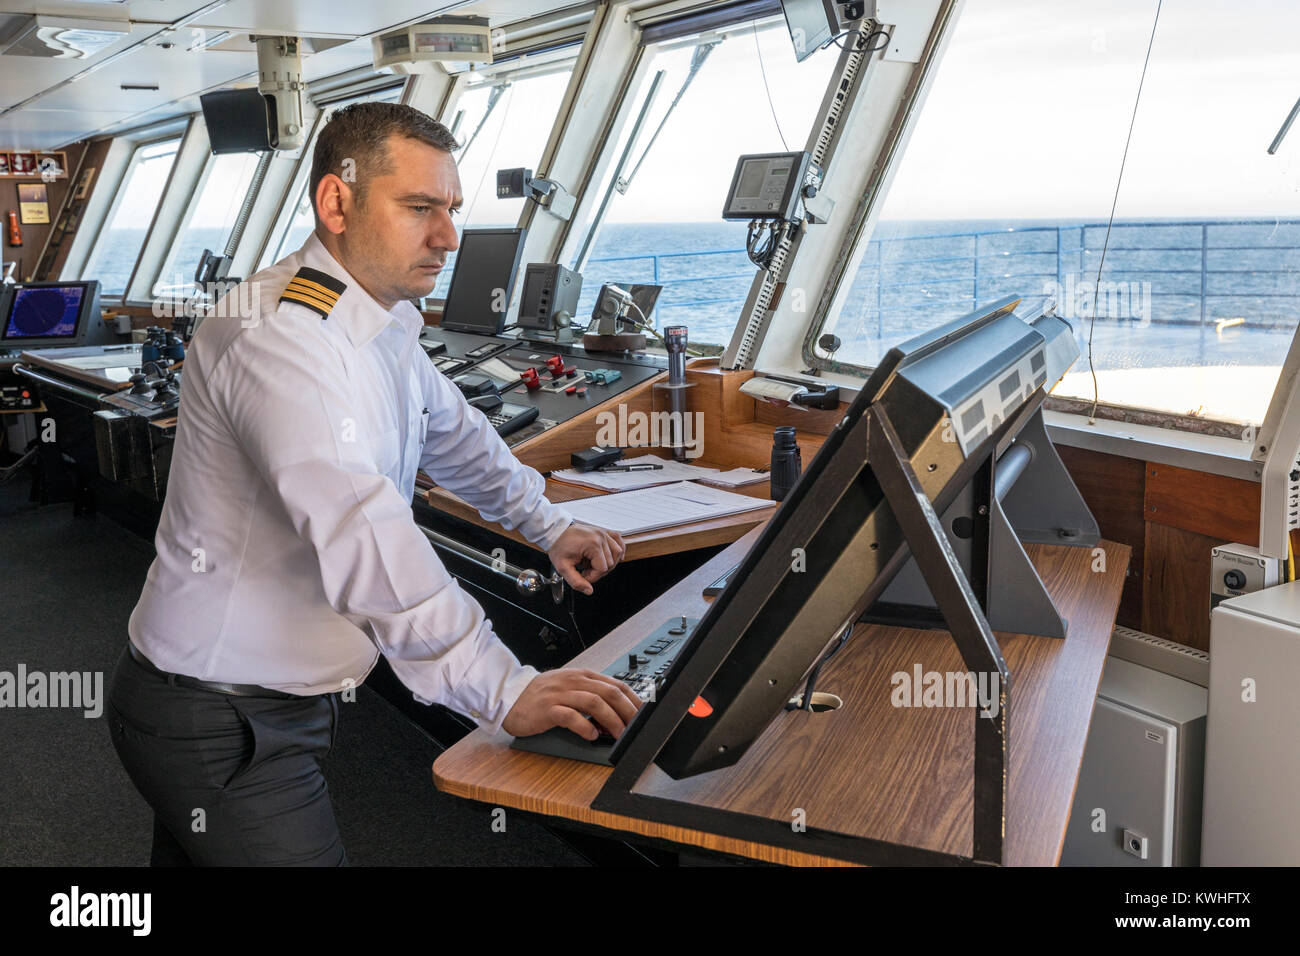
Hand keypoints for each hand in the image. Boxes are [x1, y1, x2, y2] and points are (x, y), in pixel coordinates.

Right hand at [503, 668, 642, 739]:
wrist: (510, 695)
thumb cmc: (542, 694)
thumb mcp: (570, 688)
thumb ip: (591, 696)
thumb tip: (617, 715)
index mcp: (583, 676)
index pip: (616, 684)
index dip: (633, 699)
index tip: (644, 714)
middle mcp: (574, 682)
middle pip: (609, 693)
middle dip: (627, 711)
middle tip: (637, 726)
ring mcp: (561, 694)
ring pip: (594, 703)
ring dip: (611, 720)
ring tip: (619, 734)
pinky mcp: (548, 709)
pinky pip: (571, 717)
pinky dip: (585, 727)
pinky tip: (591, 736)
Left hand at [547, 522, 624, 595]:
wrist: (556, 532)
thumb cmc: (559, 546)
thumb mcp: (563, 567)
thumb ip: (576, 582)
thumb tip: (589, 590)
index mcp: (593, 544)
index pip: (602, 569)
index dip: (592, 577)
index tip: (582, 575)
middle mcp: (601, 537)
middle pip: (610, 563)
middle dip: (598, 571)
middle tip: (585, 570)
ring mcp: (603, 533)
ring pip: (617, 553)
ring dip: (608, 562)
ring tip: (594, 564)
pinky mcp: (603, 532)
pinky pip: (618, 539)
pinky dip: (619, 548)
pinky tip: (616, 555)